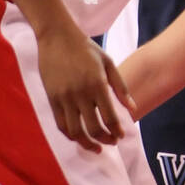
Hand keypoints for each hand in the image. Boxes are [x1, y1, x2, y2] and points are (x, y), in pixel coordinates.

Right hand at [37, 23, 137, 151]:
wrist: (57, 37)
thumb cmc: (86, 48)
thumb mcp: (108, 62)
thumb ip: (120, 86)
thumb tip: (133, 108)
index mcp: (97, 84)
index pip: (109, 117)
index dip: (116, 130)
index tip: (120, 136)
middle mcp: (81, 93)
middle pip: (93, 128)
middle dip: (105, 139)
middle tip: (111, 143)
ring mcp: (64, 98)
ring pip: (75, 131)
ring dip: (87, 143)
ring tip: (96, 147)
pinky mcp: (52, 99)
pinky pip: (61, 124)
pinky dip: (71, 135)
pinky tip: (79, 137)